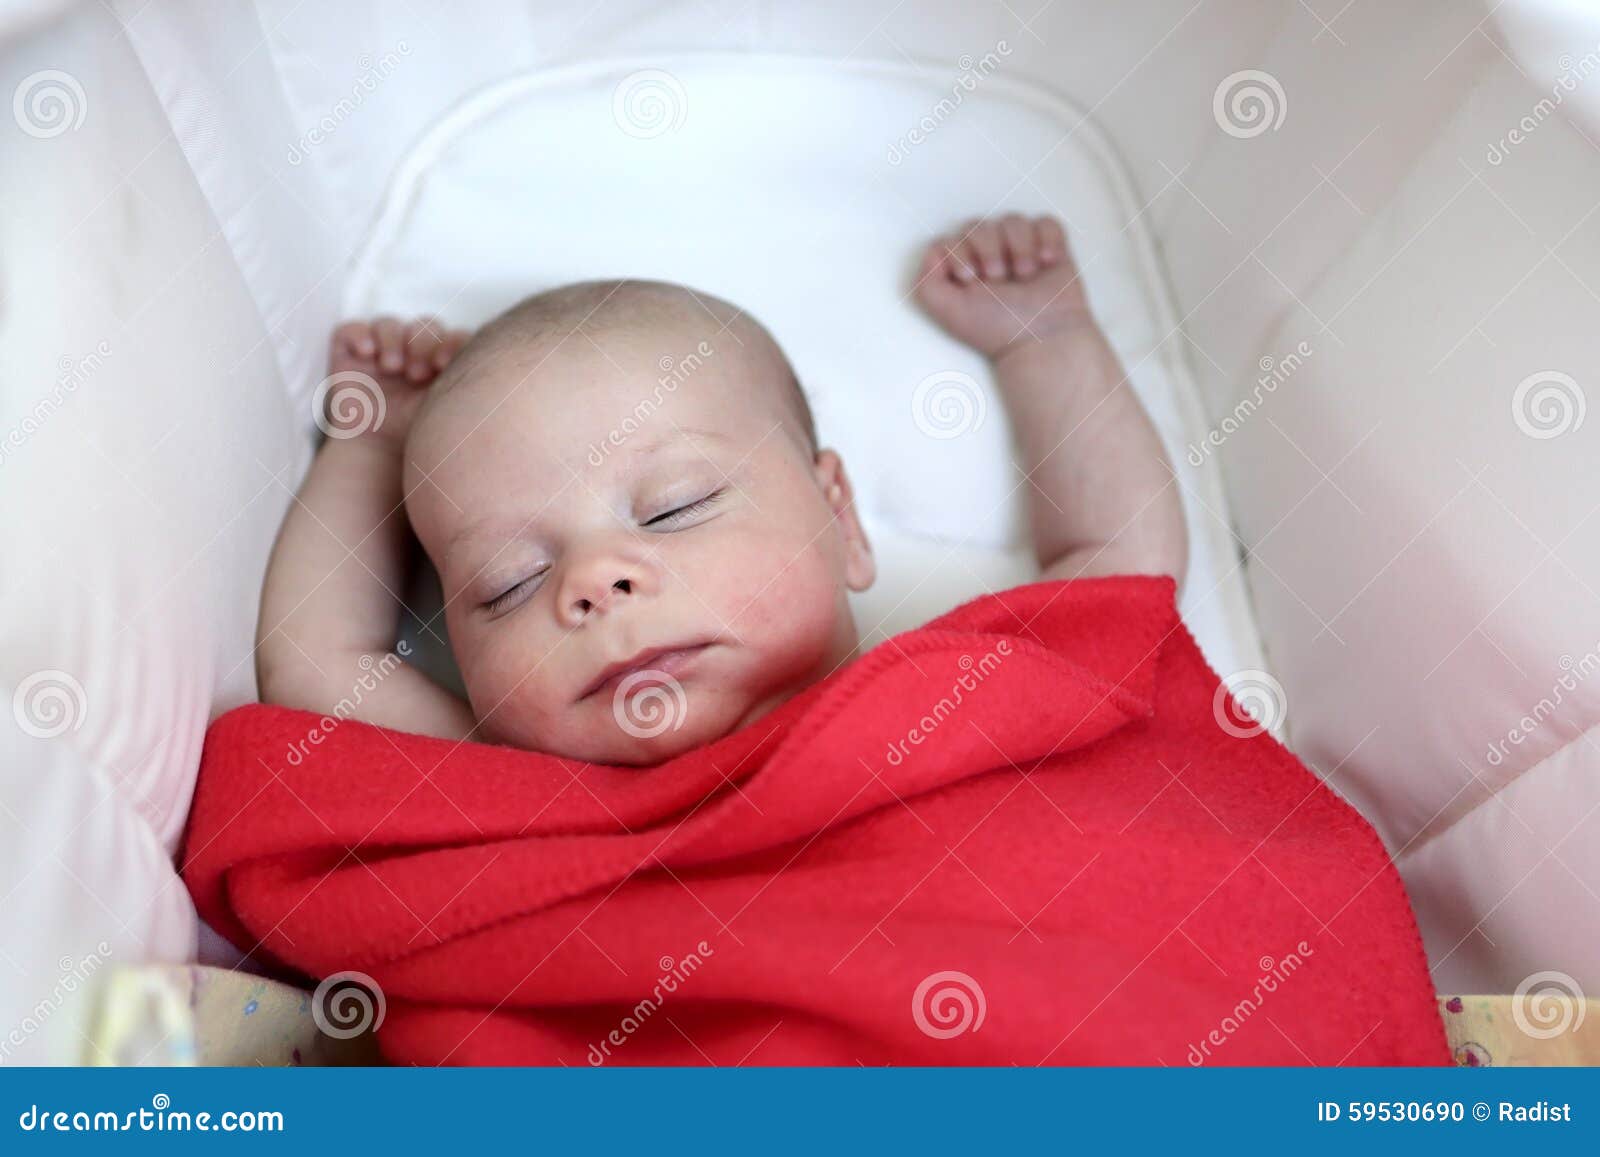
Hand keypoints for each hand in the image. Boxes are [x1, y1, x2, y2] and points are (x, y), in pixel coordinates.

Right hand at [324, 317, 470, 447]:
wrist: (382, 453)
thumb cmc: (419, 433)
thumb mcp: (449, 409)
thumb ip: (465, 388)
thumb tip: (490, 370)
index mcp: (443, 360)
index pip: (453, 336)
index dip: (450, 343)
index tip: (443, 364)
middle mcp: (414, 351)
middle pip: (425, 326)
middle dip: (422, 344)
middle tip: (417, 374)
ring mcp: (382, 350)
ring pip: (390, 324)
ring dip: (393, 339)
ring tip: (392, 367)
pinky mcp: (350, 353)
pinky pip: (352, 329)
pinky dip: (359, 335)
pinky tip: (367, 352)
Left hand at [914, 214, 1091, 358]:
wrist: (1041, 339)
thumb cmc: (995, 329)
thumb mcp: (948, 311)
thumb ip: (926, 283)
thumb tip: (934, 251)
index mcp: (963, 267)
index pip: (951, 238)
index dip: (960, 253)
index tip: (970, 279)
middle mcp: (988, 256)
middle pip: (979, 225)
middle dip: (989, 250)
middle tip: (1000, 279)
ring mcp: (1019, 249)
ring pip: (1012, 220)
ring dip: (1019, 247)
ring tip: (1026, 275)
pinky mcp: (1050, 247)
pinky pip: (1046, 223)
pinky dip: (1048, 240)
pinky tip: (1047, 263)